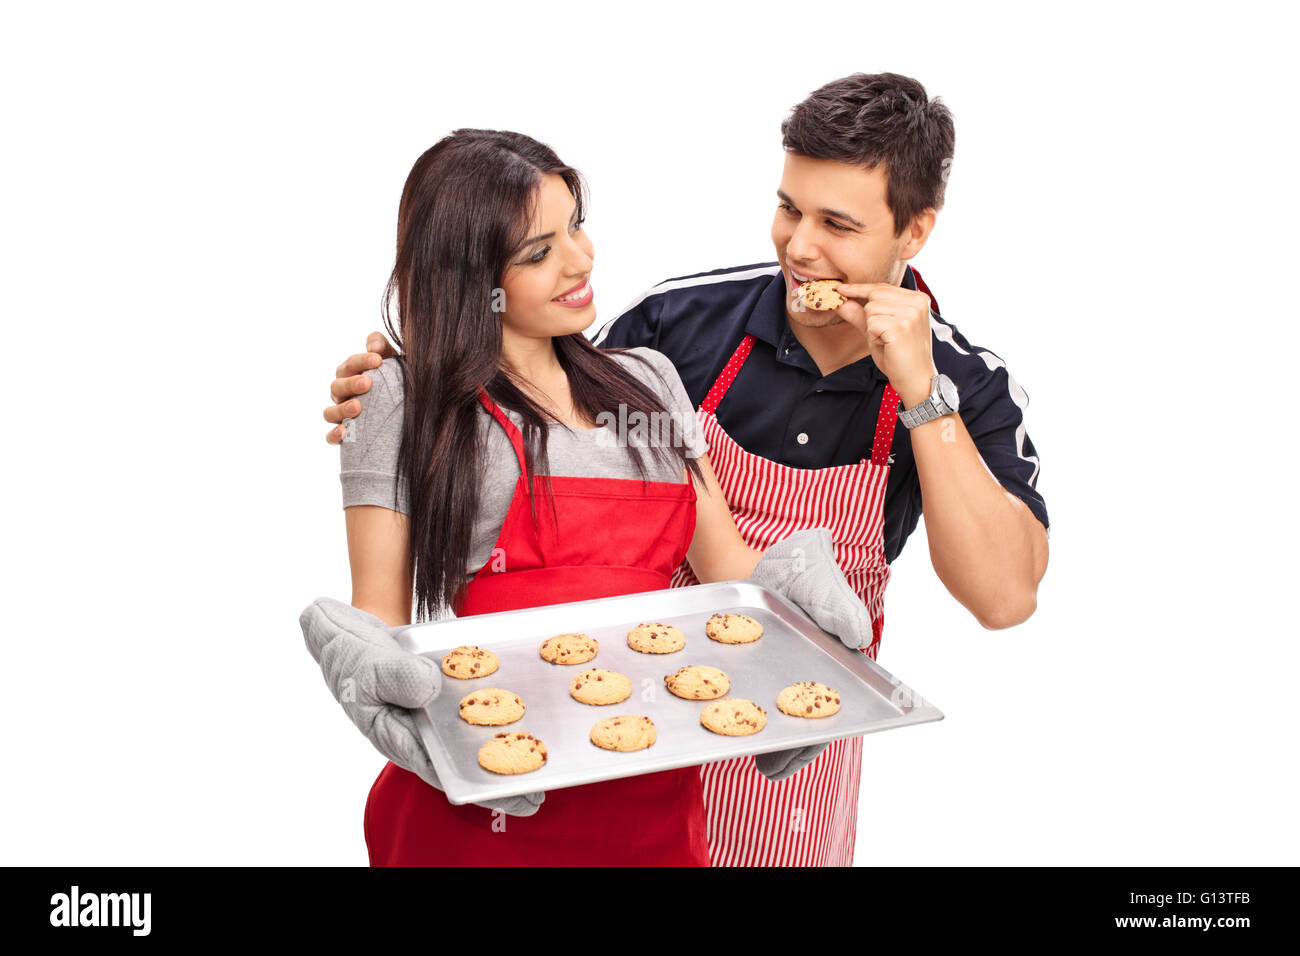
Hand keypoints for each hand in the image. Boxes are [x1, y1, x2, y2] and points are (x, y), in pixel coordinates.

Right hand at [299, 597, 544, 816]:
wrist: (347, 632)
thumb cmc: (349, 656)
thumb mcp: (365, 666)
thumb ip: (396, 677)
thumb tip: (430, 688)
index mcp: (396, 736)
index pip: (438, 768)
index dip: (471, 784)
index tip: (503, 795)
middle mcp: (418, 731)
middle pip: (461, 760)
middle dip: (496, 777)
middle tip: (535, 795)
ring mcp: (432, 713)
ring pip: (471, 735)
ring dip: (502, 746)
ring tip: (539, 761)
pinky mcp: (443, 692)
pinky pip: (473, 703)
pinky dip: (496, 708)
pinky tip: (525, 711)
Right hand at [323, 331, 397, 444]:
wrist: (410, 411)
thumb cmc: (398, 382)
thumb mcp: (393, 362)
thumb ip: (382, 347)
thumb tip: (373, 345)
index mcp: (352, 375)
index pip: (350, 365)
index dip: (361, 361)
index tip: (378, 360)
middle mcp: (343, 395)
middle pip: (337, 386)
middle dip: (350, 384)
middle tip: (367, 383)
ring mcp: (342, 416)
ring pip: (330, 412)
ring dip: (342, 409)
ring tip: (358, 407)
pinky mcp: (344, 436)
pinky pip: (331, 437)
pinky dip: (334, 434)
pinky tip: (344, 431)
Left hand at [746, 527, 868, 783]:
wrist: (748, 563)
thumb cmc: (795, 566)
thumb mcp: (818, 577)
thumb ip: (838, 604)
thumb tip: (857, 637)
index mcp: (838, 654)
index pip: (843, 700)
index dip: (830, 725)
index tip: (811, 745)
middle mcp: (815, 669)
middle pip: (812, 717)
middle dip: (795, 745)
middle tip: (773, 768)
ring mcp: (786, 674)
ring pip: (785, 716)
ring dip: (775, 742)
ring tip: (761, 763)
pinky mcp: (757, 674)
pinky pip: (756, 702)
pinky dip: (750, 720)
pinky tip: (739, 735)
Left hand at [833, 283, 936, 407]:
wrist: (915, 378)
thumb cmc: (899, 355)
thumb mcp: (878, 330)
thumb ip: (860, 315)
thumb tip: (841, 301)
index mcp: (917, 298)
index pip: (882, 287)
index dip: (860, 289)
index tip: (841, 288)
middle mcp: (917, 301)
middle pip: (875, 295)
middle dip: (870, 316)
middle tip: (884, 335)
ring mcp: (911, 312)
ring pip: (871, 309)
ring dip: (872, 328)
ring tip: (888, 341)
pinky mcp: (901, 325)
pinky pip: (872, 324)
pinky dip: (873, 337)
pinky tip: (887, 345)